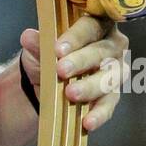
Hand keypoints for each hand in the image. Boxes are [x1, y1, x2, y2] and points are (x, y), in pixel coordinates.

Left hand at [19, 13, 128, 132]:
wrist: (45, 81)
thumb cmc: (48, 55)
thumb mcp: (37, 48)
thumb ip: (36, 42)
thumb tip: (29, 36)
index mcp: (96, 24)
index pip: (90, 26)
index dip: (76, 37)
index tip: (58, 49)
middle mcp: (112, 45)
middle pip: (102, 52)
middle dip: (82, 61)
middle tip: (61, 70)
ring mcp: (116, 71)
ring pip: (110, 78)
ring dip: (90, 87)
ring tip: (70, 94)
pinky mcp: (113, 95)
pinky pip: (109, 105)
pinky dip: (99, 114)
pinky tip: (87, 121)